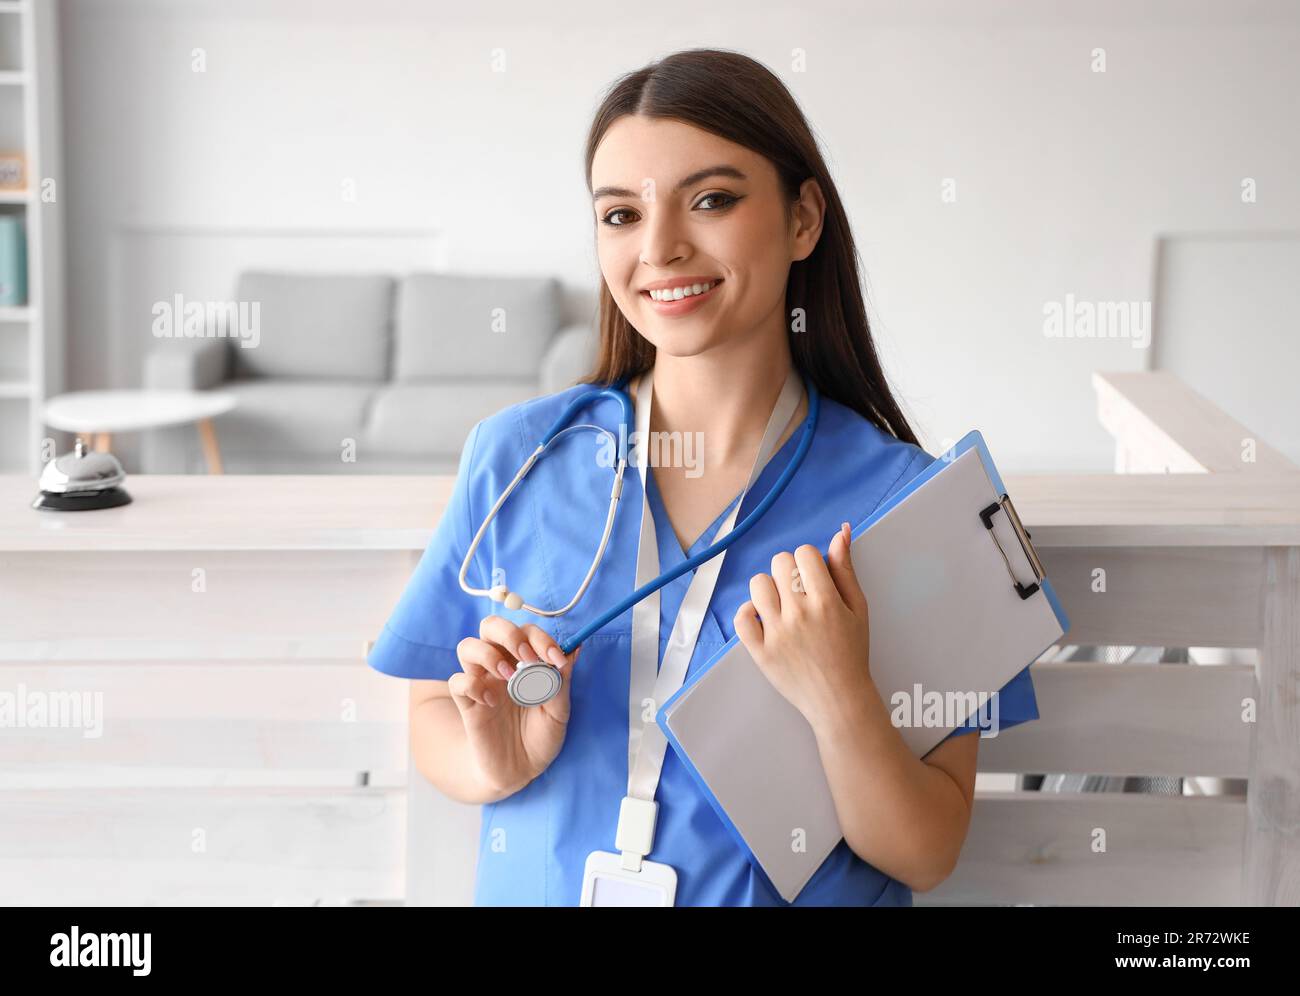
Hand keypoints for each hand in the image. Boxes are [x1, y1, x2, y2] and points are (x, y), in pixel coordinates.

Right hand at [450, 615, 581, 795]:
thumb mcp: (559, 711)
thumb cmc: (541, 736)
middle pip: (490, 626)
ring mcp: (481, 682)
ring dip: (488, 654)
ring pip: (467, 646)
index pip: (526, 631)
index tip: (556, 659)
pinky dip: (472, 686)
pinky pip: (456, 681)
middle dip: (510, 634)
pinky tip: (491, 703)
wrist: (522, 770)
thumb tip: (575, 648)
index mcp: (524, 661)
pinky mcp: (466, 704)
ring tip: (508, 677)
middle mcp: (500, 665)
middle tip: (527, 657)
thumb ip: (561, 680)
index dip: (541, 638)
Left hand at [733, 522, 873, 726]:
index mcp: (825, 601)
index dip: (809, 561)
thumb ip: (846, 569)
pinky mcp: (759, 651)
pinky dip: (749, 613)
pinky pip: (741, 617)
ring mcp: (775, 633)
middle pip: (779, 562)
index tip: (813, 578)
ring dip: (769, 588)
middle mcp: (798, 614)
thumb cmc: (851, 652)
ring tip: (782, 605)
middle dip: (789, 571)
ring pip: (758, 584)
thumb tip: (841, 531)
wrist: (839, 699)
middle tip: (799, 593)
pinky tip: (763, 618)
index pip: (804, 553)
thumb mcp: (858, 608)